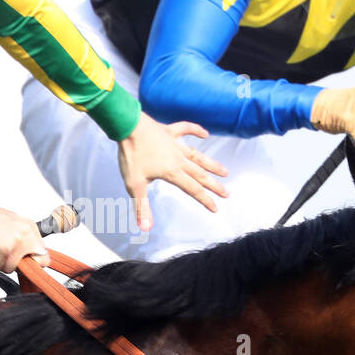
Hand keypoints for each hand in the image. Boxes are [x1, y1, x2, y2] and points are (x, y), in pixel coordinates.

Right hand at [0, 204, 48, 272]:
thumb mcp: (10, 224)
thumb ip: (22, 238)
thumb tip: (27, 254)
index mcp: (28, 227)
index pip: (43, 254)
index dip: (33, 262)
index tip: (26, 263)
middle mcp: (24, 234)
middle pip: (31, 265)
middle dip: (17, 264)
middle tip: (5, 256)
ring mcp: (14, 243)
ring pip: (11, 268)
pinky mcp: (2, 250)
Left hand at [116, 113, 228, 231]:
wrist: (128, 126)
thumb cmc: (131, 155)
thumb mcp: (134, 184)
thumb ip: (142, 206)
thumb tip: (145, 228)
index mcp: (172, 172)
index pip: (192, 189)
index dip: (205, 200)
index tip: (216, 208)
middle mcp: (178, 159)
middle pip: (200, 175)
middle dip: (214, 185)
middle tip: (227, 193)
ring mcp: (175, 144)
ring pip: (198, 156)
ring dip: (212, 164)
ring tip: (225, 171)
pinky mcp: (169, 131)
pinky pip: (185, 129)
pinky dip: (196, 130)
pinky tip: (205, 134)